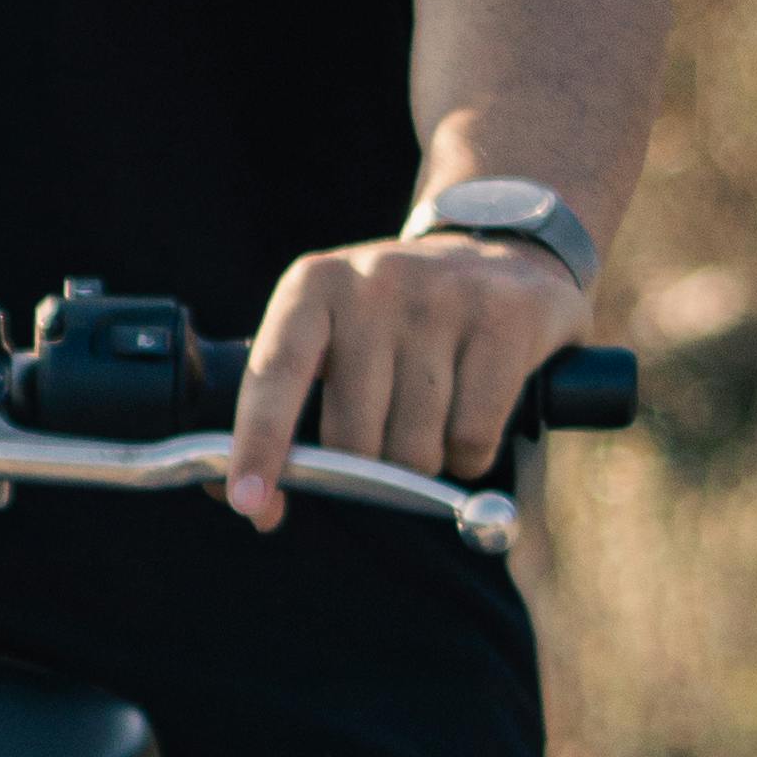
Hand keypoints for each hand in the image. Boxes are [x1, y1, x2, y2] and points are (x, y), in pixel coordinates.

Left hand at [223, 232, 586, 532]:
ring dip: (421, 464)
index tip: (250, 502)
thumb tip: (252, 502)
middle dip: (366, 471)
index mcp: (313, 286)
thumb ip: (284, 408)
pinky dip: (468, 457)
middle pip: (353, 437)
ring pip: (416, 449)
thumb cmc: (394, 320)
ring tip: (432, 421)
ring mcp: (444, 297)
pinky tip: (470, 421)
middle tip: (384, 442)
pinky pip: (473, 438)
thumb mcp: (332, 335)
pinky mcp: (505, 320)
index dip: (258, 443)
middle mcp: (375, 283)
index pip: (275, 373)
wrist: (500, 253)